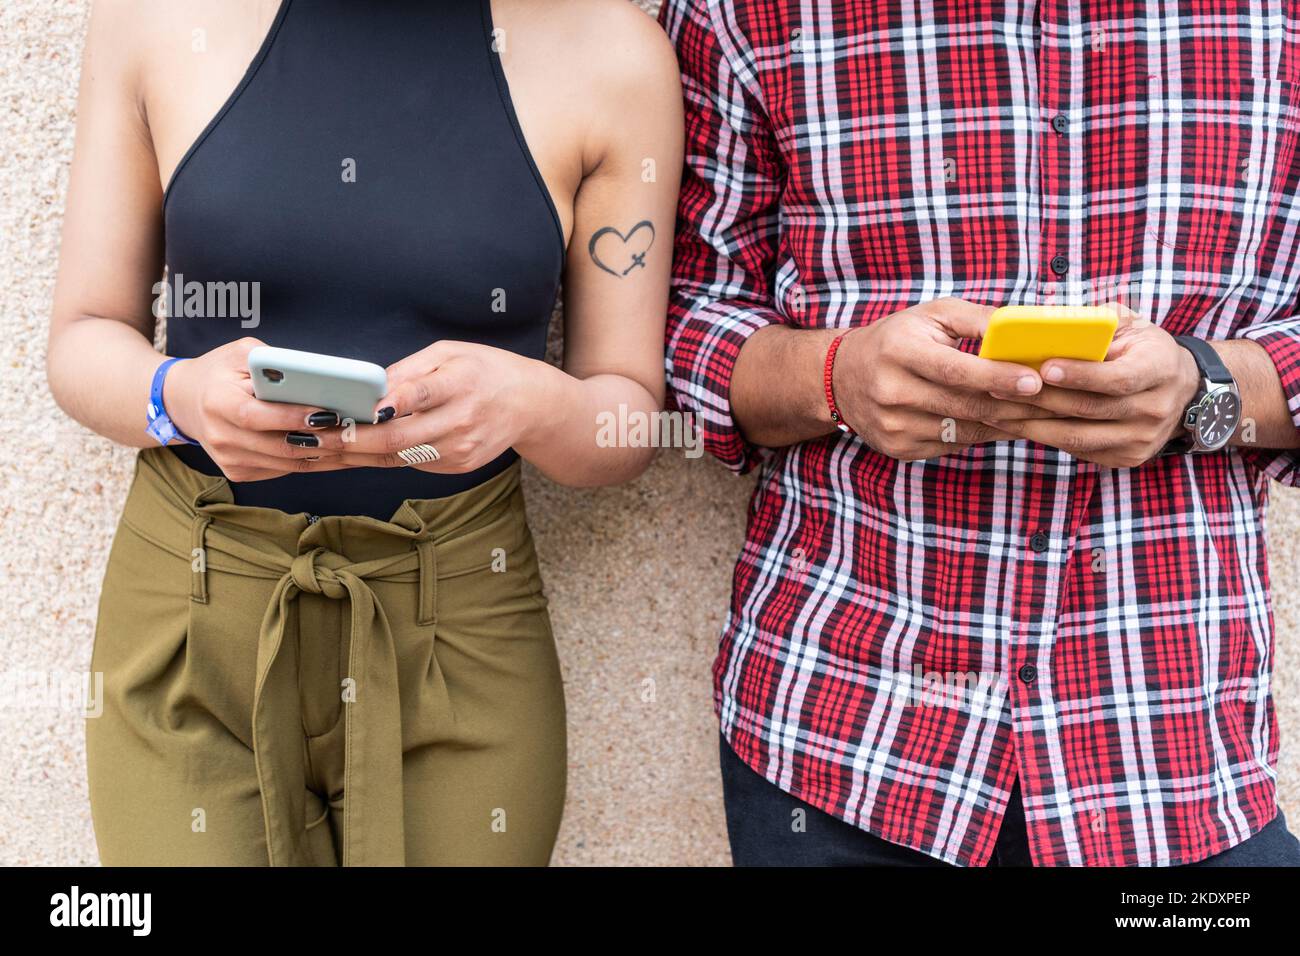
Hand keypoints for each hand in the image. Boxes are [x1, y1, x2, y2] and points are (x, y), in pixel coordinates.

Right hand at [164, 338, 348, 481]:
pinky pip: (287, 470)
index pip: (259, 416)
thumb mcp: (241, 353)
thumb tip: (319, 376)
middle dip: (328, 442)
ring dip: (333, 457)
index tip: (331, 413)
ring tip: (368, 446)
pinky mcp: (241, 473)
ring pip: (292, 464)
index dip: (295, 417)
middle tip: (365, 434)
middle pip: (283, 447)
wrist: (184, 401)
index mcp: (218, 404)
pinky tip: (350, 454)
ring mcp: (231, 461)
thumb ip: (275, 362)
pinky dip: (319, 461)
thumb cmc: (221, 370)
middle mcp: (222, 439)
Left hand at [306, 341, 550, 471]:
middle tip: (312, 434)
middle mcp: (462, 421)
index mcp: (462, 383)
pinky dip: (373, 460)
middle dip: (350, 438)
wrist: (530, 405)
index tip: (358, 409)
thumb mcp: (450, 353)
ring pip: (397, 458)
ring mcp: (460, 450)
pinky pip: (407, 464)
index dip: (388, 404)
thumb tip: (367, 387)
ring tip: (314, 447)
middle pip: (399, 438)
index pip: (421, 395)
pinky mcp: (456, 466)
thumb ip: (409, 371)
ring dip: (352, 455)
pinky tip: (344, 455)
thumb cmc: (484, 370)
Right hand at [835, 298, 1054, 460]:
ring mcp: (893, 426)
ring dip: (1007, 423)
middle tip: (1058, 401)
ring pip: (964, 430)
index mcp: (899, 352)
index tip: (1038, 380)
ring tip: (1042, 414)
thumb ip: (979, 320)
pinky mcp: (898, 448)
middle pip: (965, 406)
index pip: (955, 369)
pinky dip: (984, 435)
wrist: (840, 377)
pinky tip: (1007, 424)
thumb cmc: (897, 338)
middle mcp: (891, 392)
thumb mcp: (932, 316)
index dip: (998, 377)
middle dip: (1016, 405)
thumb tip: (1030, 329)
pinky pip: (953, 444)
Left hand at [985, 307, 1200, 467]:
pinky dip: (1043, 438)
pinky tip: (1014, 426)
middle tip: (998, 387)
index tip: (1043, 368)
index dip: (1080, 375)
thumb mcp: (1132, 328)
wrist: (1183, 393)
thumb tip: (1049, 324)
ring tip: (995, 411)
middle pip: (1089, 409)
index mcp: (1160, 369)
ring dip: (1031, 425)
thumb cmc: (1144, 351)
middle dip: (1040, 399)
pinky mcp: (1126, 458)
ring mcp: (1141, 439)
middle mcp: (1155, 409)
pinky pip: (1078, 450)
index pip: (1118, 378)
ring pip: (1077, 437)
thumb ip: (1099, 324)